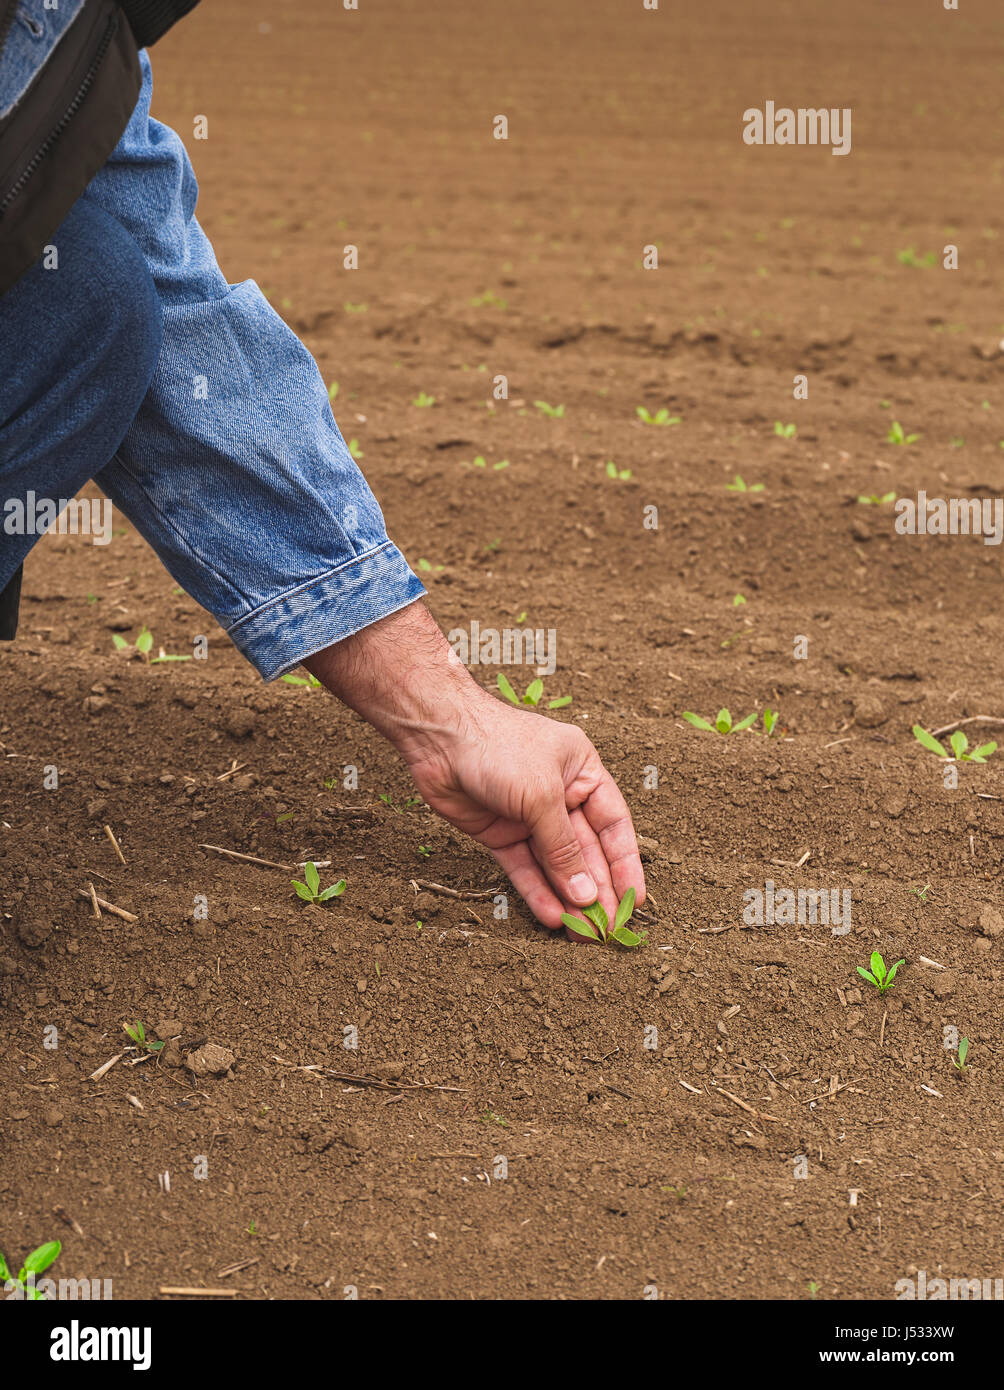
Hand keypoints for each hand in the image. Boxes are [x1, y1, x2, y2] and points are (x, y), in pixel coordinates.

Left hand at [304, 600, 645, 929]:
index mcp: (583, 772)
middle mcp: (560, 795)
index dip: (625, 864)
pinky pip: (524, 868)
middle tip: (606, 929)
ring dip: (567, 897)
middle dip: (596, 889)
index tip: (634, 900)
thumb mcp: (541, 795)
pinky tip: (550, 917)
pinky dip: (536, 891)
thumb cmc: (500, 747)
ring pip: (555, 865)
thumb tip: (586, 892)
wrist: (440, 738)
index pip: (614, 825)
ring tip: (581, 934)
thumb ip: (564, 847)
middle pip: (585, 851)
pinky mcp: (501, 833)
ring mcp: (529, 816)